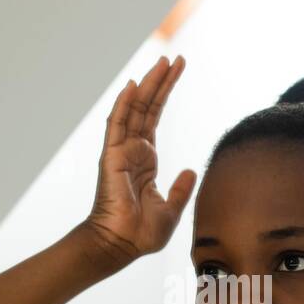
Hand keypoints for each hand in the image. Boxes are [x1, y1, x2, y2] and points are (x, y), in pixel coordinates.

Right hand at [82, 55, 196, 263]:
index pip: (154, 118)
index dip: (165, 93)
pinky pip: (117, 126)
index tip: (177, 70)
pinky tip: (132, 85)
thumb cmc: (141, 234)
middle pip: (146, 107)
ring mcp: (121, 152)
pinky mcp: (112, 158)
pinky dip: (123, 105)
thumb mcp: (171, 210)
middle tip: (174, 58)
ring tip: (163, 62)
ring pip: (134, 110)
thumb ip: (181, 190)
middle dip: (160, 82)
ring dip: (148, 86)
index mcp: (145, 160)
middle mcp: (132, 151)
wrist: (121, 246)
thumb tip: (191, 170)